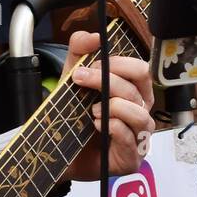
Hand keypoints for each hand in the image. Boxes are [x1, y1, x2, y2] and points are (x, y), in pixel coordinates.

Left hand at [60, 30, 154, 180]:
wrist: (56, 154)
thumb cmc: (72, 120)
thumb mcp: (71, 81)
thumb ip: (80, 54)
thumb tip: (94, 37)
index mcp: (133, 94)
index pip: (141, 71)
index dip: (119, 64)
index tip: (92, 65)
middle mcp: (139, 113)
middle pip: (139, 90)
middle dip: (109, 81)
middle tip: (82, 80)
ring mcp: (137, 137)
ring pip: (140, 115)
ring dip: (114, 107)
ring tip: (92, 110)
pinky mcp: (130, 158)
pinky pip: (130, 138)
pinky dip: (113, 128)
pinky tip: (98, 125)